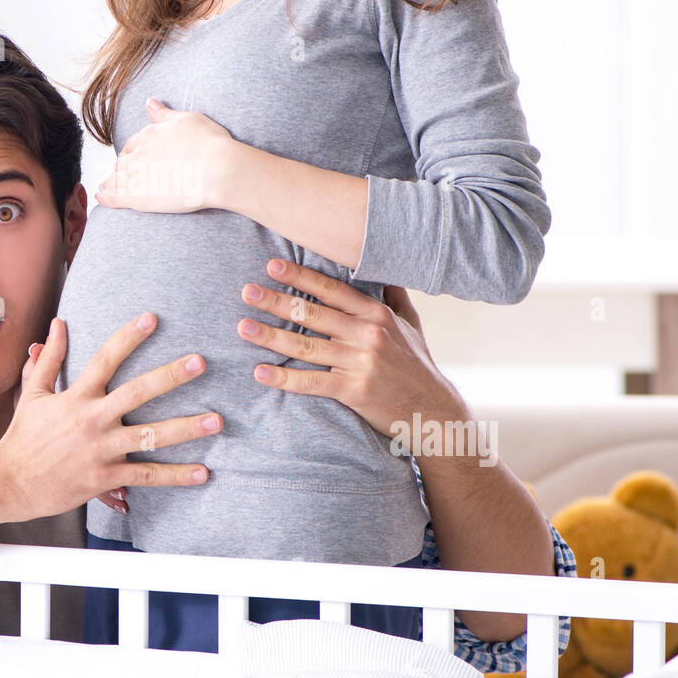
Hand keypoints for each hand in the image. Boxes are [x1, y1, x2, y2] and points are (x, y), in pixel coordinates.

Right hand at [0, 313, 218, 522]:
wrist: (9, 482)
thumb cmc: (23, 437)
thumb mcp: (34, 394)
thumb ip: (50, 359)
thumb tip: (58, 324)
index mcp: (76, 396)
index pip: (106, 358)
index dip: (129, 336)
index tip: (152, 318)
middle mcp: (91, 420)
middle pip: (137, 393)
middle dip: (171, 376)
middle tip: (201, 362)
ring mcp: (100, 450)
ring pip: (150, 436)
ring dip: (186, 428)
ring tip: (217, 420)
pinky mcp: (105, 477)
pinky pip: (146, 474)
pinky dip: (175, 475)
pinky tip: (202, 472)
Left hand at [94, 98, 234, 213]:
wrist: (217, 169)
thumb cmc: (209, 143)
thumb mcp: (187, 119)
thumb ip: (164, 114)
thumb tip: (150, 103)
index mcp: (148, 135)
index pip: (132, 144)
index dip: (132, 153)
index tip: (134, 158)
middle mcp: (138, 153)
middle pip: (123, 161)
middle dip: (122, 168)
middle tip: (122, 175)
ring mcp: (136, 176)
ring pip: (116, 179)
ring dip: (110, 183)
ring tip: (106, 188)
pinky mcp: (137, 197)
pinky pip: (114, 197)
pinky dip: (106, 197)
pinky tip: (101, 197)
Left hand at [238, 259, 471, 442]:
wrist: (434, 411)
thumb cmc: (418, 367)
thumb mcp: (411, 325)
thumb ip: (395, 297)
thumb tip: (385, 271)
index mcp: (377, 314)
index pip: (332, 290)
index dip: (301, 276)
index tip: (272, 266)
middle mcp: (368, 333)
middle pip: (313, 314)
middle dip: (276, 301)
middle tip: (246, 291)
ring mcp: (361, 362)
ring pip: (306, 346)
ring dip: (270, 336)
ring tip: (243, 327)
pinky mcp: (355, 390)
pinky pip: (312, 382)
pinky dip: (283, 378)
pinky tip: (260, 372)